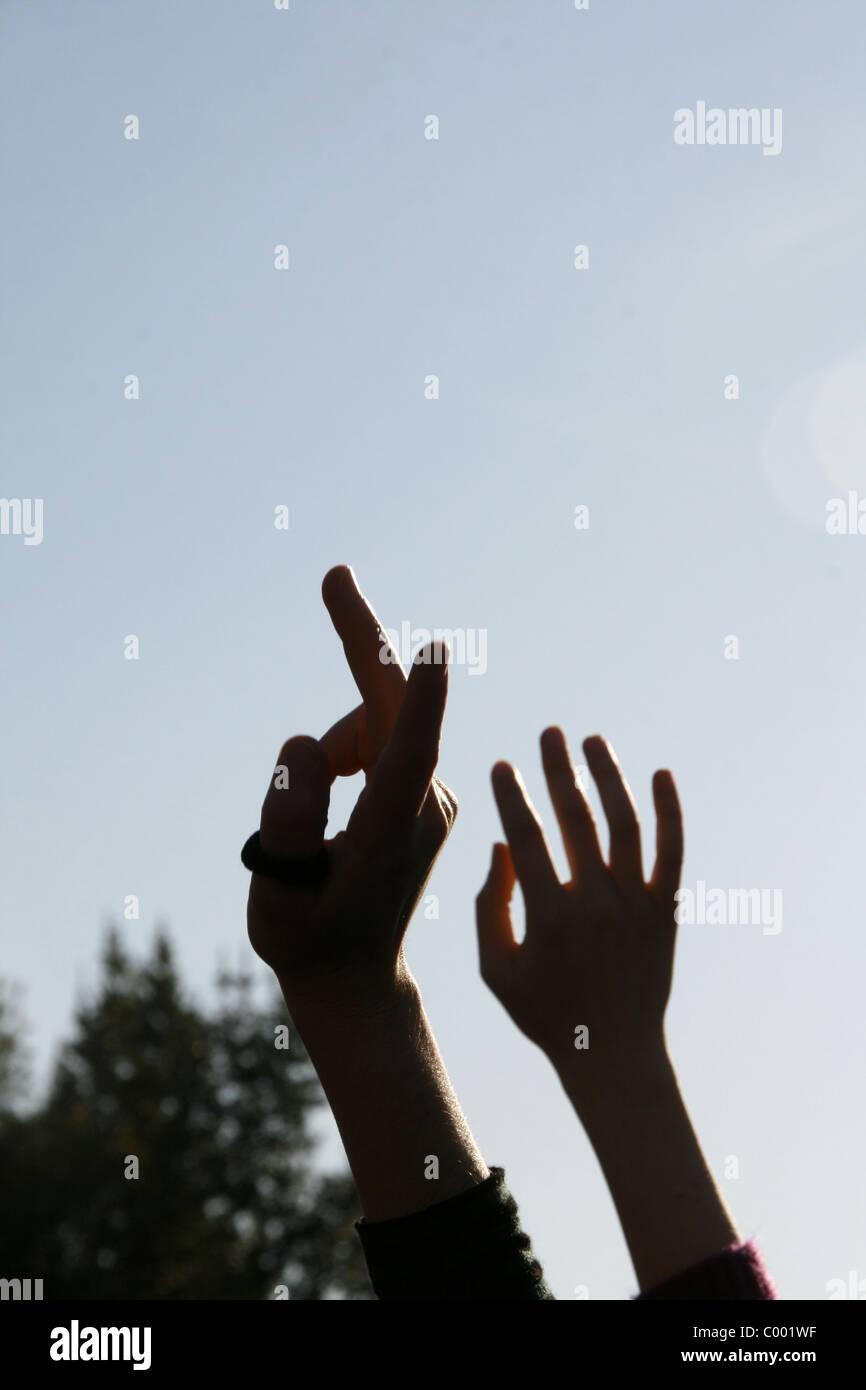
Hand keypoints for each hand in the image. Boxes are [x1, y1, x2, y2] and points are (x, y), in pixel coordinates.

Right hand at [247, 566, 456, 1017]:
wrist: (355, 976)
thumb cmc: (309, 939)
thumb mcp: (280, 899)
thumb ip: (289, 826)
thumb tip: (304, 748)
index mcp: (393, 828)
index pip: (409, 755)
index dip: (416, 701)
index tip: (433, 652)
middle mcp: (425, 804)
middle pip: (391, 708)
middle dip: (359, 641)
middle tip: (334, 575)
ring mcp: (432, 796)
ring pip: (371, 729)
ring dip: (332, 752)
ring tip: (315, 830)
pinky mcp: (428, 793)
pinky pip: (380, 744)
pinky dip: (349, 755)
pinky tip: (337, 811)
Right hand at [475, 728, 682, 1100]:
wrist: (614, 1056)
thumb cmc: (546, 1015)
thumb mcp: (497, 969)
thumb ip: (490, 906)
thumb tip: (501, 845)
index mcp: (550, 917)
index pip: (527, 838)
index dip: (513, 796)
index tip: (503, 764)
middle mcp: (597, 905)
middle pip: (577, 820)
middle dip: (559, 770)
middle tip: (549, 732)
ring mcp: (637, 906)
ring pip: (625, 825)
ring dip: (608, 777)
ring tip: (592, 741)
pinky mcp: (668, 912)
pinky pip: (673, 852)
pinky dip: (670, 811)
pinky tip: (660, 774)